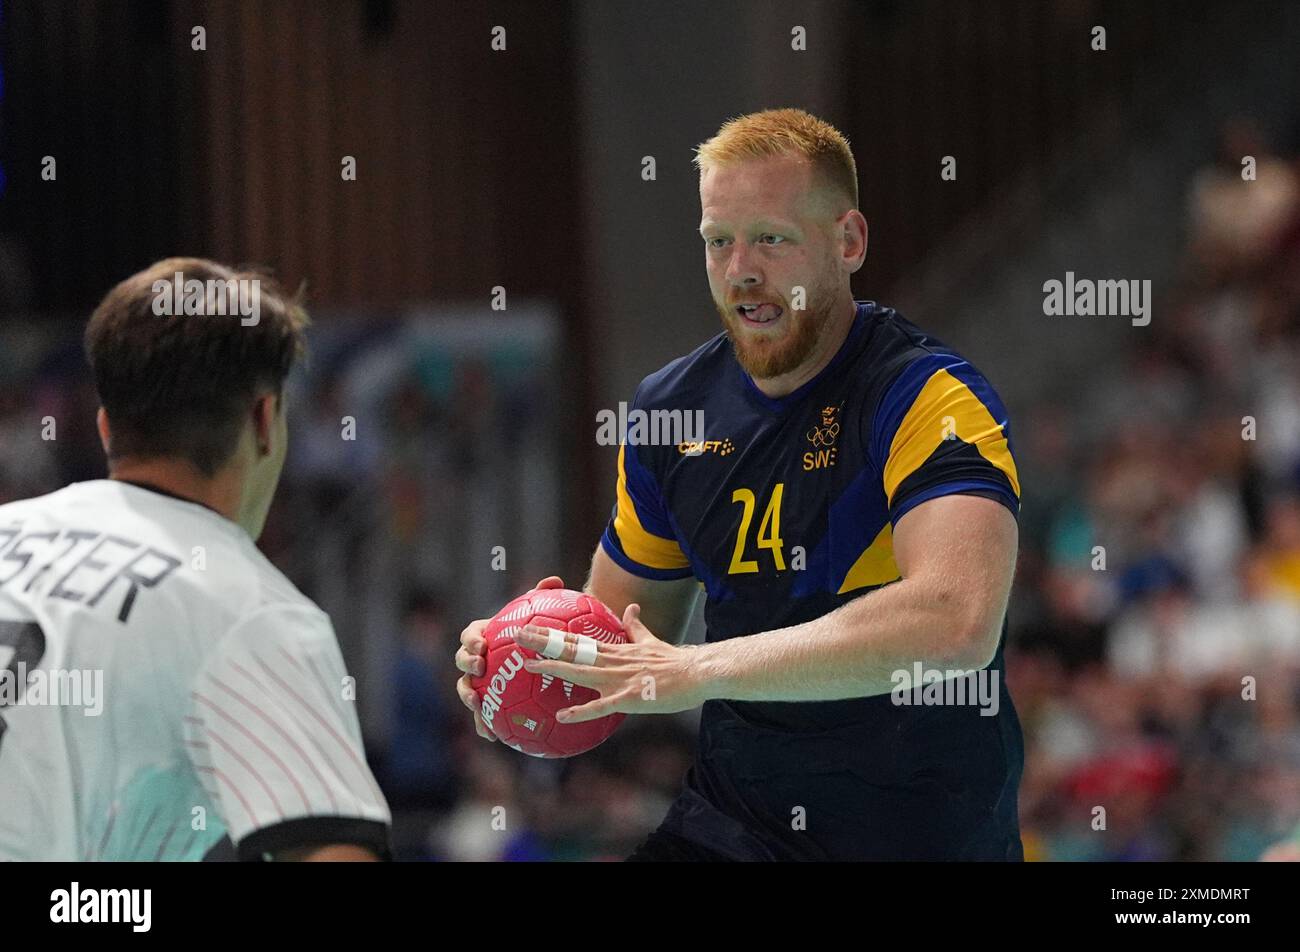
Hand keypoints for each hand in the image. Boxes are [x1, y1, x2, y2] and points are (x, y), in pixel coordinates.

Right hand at [455, 575, 564, 741]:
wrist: (540, 654)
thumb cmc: (539, 630)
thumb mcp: (543, 613)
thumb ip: (545, 597)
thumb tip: (554, 580)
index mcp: (486, 636)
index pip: (471, 634)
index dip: (472, 639)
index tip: (482, 644)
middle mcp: (479, 659)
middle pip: (463, 661)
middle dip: (466, 664)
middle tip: (479, 668)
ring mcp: (481, 681)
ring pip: (467, 689)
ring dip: (468, 696)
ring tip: (477, 704)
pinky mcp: (488, 702)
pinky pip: (482, 714)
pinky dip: (483, 724)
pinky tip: (493, 736)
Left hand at [515, 603, 708, 722]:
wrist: (696, 673)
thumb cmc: (675, 662)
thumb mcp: (652, 640)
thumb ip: (637, 627)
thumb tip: (632, 608)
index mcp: (615, 650)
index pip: (578, 638)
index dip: (552, 632)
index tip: (530, 626)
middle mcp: (612, 661)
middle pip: (572, 650)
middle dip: (543, 642)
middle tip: (518, 636)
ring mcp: (618, 679)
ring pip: (580, 672)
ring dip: (553, 669)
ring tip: (529, 666)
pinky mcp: (628, 698)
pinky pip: (600, 707)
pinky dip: (580, 711)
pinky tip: (562, 716)